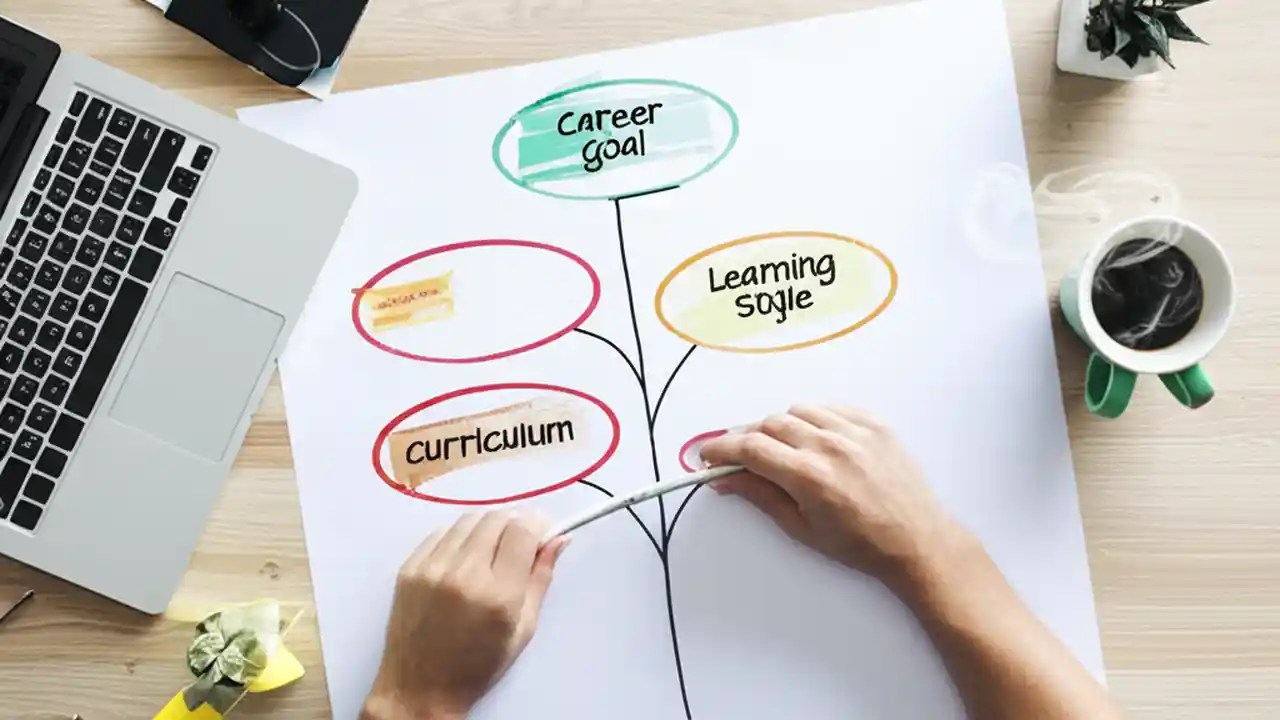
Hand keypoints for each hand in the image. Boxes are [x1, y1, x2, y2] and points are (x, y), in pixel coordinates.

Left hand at [362, 512, 570, 719]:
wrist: (419, 688)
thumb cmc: (478, 666)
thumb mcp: (523, 629)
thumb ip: (541, 579)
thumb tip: (559, 539)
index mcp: (499, 596)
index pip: (523, 530)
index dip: (538, 523)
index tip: (543, 530)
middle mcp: (464, 576)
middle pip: (497, 518)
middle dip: (515, 523)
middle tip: (519, 541)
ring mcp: (432, 569)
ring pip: (469, 518)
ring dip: (488, 526)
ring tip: (491, 550)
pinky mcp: (409, 568)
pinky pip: (442, 531)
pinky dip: (459, 536)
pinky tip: (464, 557)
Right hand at [700, 405, 965, 590]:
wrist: (917, 541)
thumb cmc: (859, 544)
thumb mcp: (802, 528)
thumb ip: (760, 496)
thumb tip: (724, 479)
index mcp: (808, 476)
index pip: (749, 447)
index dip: (721, 448)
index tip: (707, 454)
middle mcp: (829, 446)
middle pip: (769, 424)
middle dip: (748, 439)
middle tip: (743, 458)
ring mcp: (855, 431)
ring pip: (798, 411)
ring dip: (782, 427)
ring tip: (786, 452)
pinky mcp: (875, 424)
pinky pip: (831, 408)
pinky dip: (815, 420)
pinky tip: (817, 441)